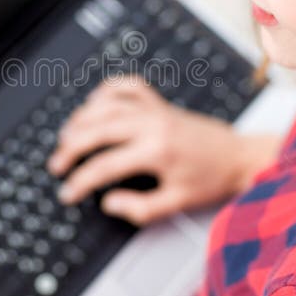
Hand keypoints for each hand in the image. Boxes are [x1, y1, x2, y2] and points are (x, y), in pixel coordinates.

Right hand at [47, 77, 280, 224]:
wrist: (238, 157)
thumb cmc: (212, 179)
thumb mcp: (177, 203)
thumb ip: (140, 209)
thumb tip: (109, 203)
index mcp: (156, 151)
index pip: (105, 166)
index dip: (81, 181)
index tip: (67, 192)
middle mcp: (153, 124)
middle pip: (98, 130)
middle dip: (71, 148)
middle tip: (57, 164)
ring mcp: (155, 110)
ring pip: (107, 105)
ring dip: (82, 118)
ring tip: (66, 136)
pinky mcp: (160, 103)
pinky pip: (128, 86)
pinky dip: (108, 90)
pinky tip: (95, 103)